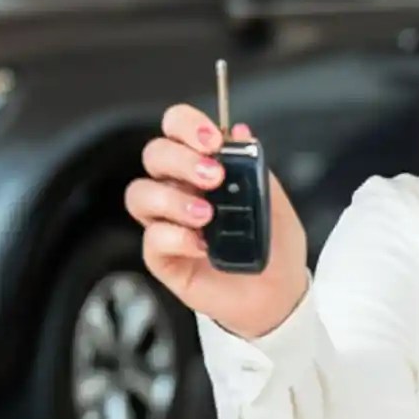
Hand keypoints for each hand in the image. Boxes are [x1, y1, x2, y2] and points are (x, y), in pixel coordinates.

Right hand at [127, 103, 308, 339]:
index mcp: (203, 166)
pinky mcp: (163, 257)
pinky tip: (202, 245)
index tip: (212, 140)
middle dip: (181, 160)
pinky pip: (151, 238)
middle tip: (213, 177)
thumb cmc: (274, 244)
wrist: (278, 293)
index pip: (177, 129)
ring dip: (172, 199)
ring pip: (140, 194)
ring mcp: (167, 222)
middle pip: (154, 155)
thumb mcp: (274, 201)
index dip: (186, 125)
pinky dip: (176, 236)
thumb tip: (240, 130)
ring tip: (207, 215)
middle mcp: (178, 188)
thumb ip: (254, 167)